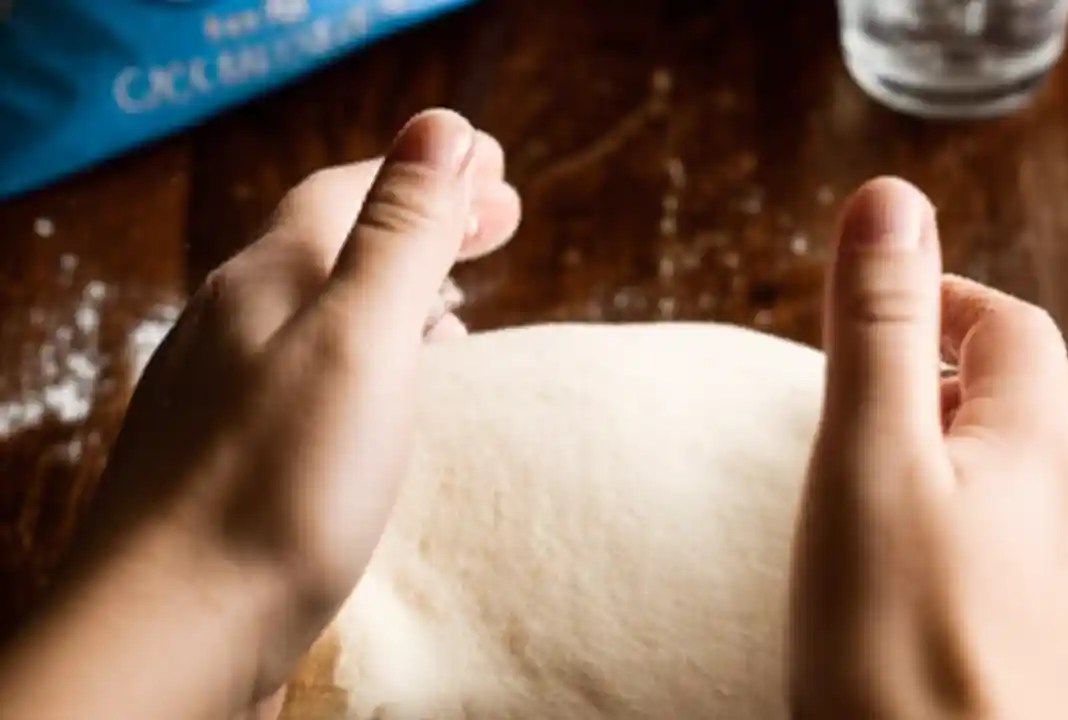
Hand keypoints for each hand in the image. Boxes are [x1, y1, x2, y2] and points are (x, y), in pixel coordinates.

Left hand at [0, 109, 519, 719]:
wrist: (173, 634)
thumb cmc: (278, 487)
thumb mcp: (362, 339)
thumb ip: (401, 233)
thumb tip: (442, 125)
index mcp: (268, 278)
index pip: (354, 189)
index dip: (428, 171)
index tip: (502, 172)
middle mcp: (235, 321)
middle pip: (335, 242)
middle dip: (420, 223)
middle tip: (498, 225)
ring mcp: (225, 390)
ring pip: (321, 309)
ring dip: (396, 288)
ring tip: (458, 303)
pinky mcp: (232, 455)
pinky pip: (310, 372)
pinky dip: (368, 355)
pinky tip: (390, 395)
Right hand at [787, 178, 1067, 718]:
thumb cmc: (891, 648)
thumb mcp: (863, 465)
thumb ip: (878, 331)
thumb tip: (891, 199)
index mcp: (1035, 454)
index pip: (1015, 335)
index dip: (957, 304)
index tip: (900, 308)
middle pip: (1064, 413)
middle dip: (995, 384)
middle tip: (924, 397)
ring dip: (1044, 470)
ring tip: (982, 486)